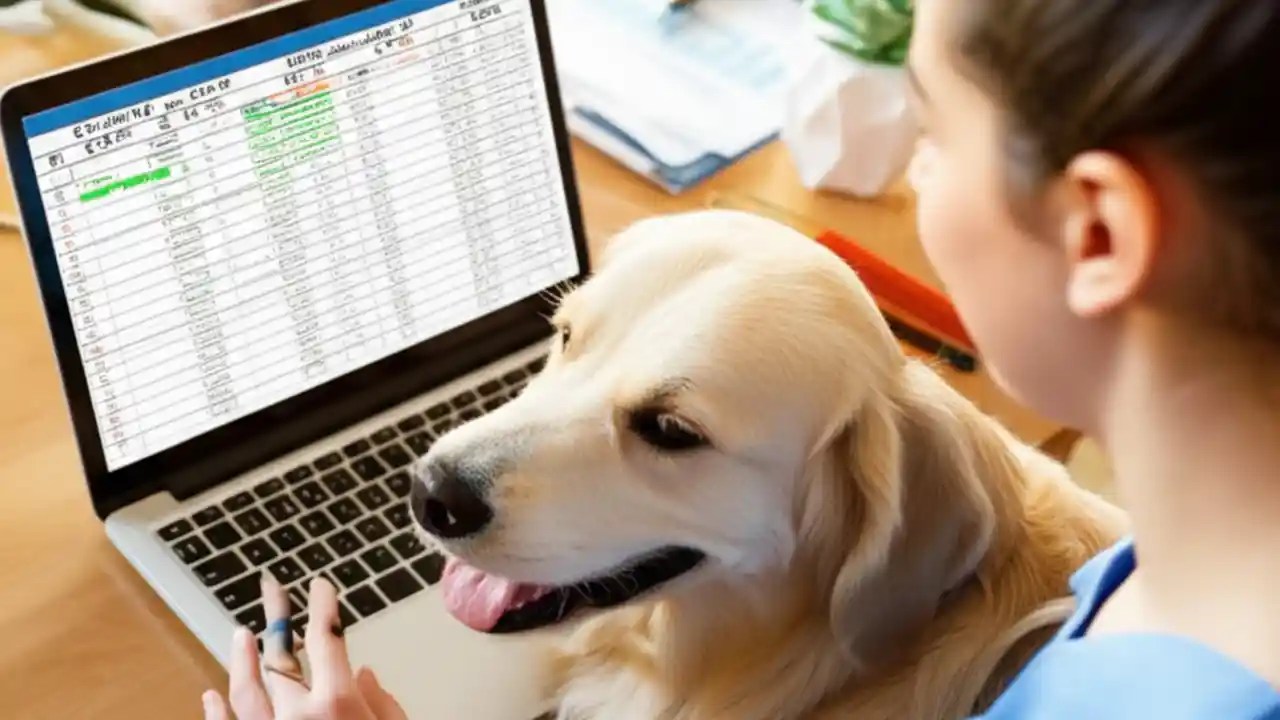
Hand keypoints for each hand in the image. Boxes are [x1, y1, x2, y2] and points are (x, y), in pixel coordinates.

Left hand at [201, 576, 408, 719]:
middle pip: (280, 658)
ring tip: (240, 633)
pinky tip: (209, 696)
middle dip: (277, 618)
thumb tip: (364, 675)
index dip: (323, 608)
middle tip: (271, 587)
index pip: (327, 640)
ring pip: (247, 691)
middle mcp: (297, 714)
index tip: (319, 586)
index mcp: (337, 702)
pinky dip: (216, 713)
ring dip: (242, 659)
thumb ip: (382, 704)